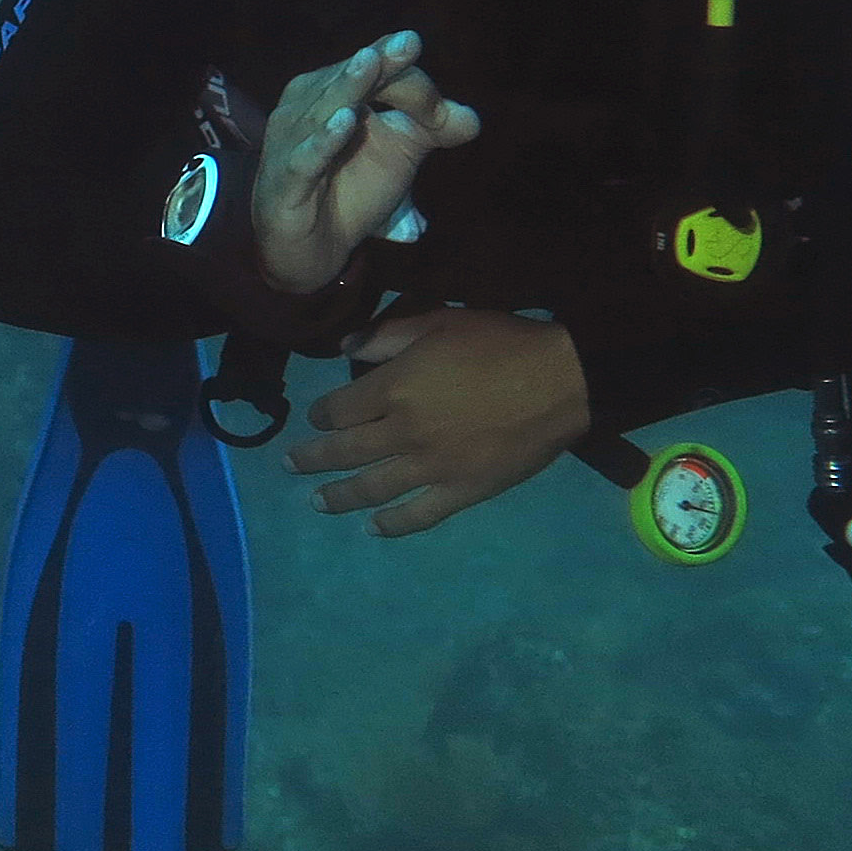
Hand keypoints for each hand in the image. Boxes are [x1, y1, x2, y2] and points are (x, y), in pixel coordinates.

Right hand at [253, 32, 479, 293]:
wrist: (310, 250)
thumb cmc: (351, 189)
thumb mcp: (399, 155)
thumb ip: (433, 132)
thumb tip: (474, 121)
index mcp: (336, 92)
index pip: (377, 70)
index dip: (412, 82)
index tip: (442, 117)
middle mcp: (309, 108)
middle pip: (351, 80)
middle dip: (381, 63)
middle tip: (410, 41)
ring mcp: (292, 144)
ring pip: (323, 111)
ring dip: (349, 87)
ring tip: (370, 62)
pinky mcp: (285, 183)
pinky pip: (305, 159)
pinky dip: (324, 141)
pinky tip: (344, 122)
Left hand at [286, 307, 589, 535]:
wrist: (559, 382)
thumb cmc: (499, 343)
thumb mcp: (439, 321)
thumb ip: (387, 335)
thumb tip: (344, 347)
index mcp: (394, 389)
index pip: (340, 409)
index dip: (321, 413)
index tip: (315, 416)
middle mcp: (402, 433)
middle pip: (345, 451)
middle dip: (312, 458)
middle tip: (291, 465)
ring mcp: (430, 468)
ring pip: (371, 488)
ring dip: (339, 497)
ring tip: (317, 503)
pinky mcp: (461, 491)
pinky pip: (418, 515)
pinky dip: (393, 524)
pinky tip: (374, 529)